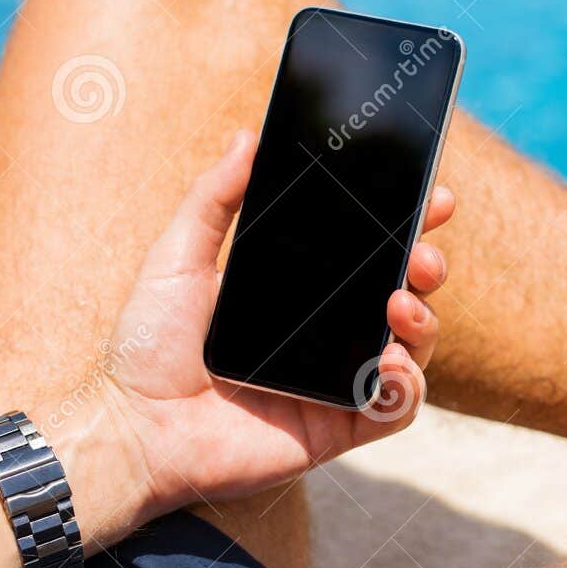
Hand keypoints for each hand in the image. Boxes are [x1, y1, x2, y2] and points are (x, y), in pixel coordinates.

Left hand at [96, 130, 454, 515]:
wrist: (134, 430)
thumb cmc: (146, 347)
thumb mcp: (177, 258)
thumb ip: (213, 198)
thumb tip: (246, 137)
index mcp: (300, 290)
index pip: (368, 249)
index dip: (408, 223)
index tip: (433, 199)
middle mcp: (327, 332)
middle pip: (404, 292)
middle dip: (426, 267)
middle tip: (421, 257)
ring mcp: (338, 380)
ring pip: (414, 347)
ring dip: (425, 321)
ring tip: (400, 306)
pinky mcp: (341, 426)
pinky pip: (398, 407)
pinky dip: (408, 384)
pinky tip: (389, 364)